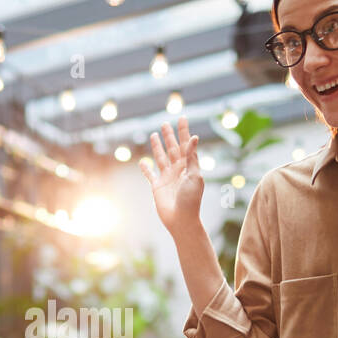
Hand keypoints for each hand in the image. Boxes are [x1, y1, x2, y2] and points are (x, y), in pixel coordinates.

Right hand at [139, 116, 203, 239]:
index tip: (182, 118)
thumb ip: (192, 157)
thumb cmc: (191, 199)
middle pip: (172, 148)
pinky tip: (142, 162)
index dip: (183, 131)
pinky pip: (150, 175)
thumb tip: (194, 137)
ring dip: (157, 147)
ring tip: (154, 135)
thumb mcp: (195, 176)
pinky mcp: (157, 187)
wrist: (181, 219)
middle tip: (165, 123)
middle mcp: (178, 170)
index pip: (186, 144)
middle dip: (169, 136)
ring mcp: (167, 178)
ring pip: (161, 158)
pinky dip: (146, 168)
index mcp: (188, 166)